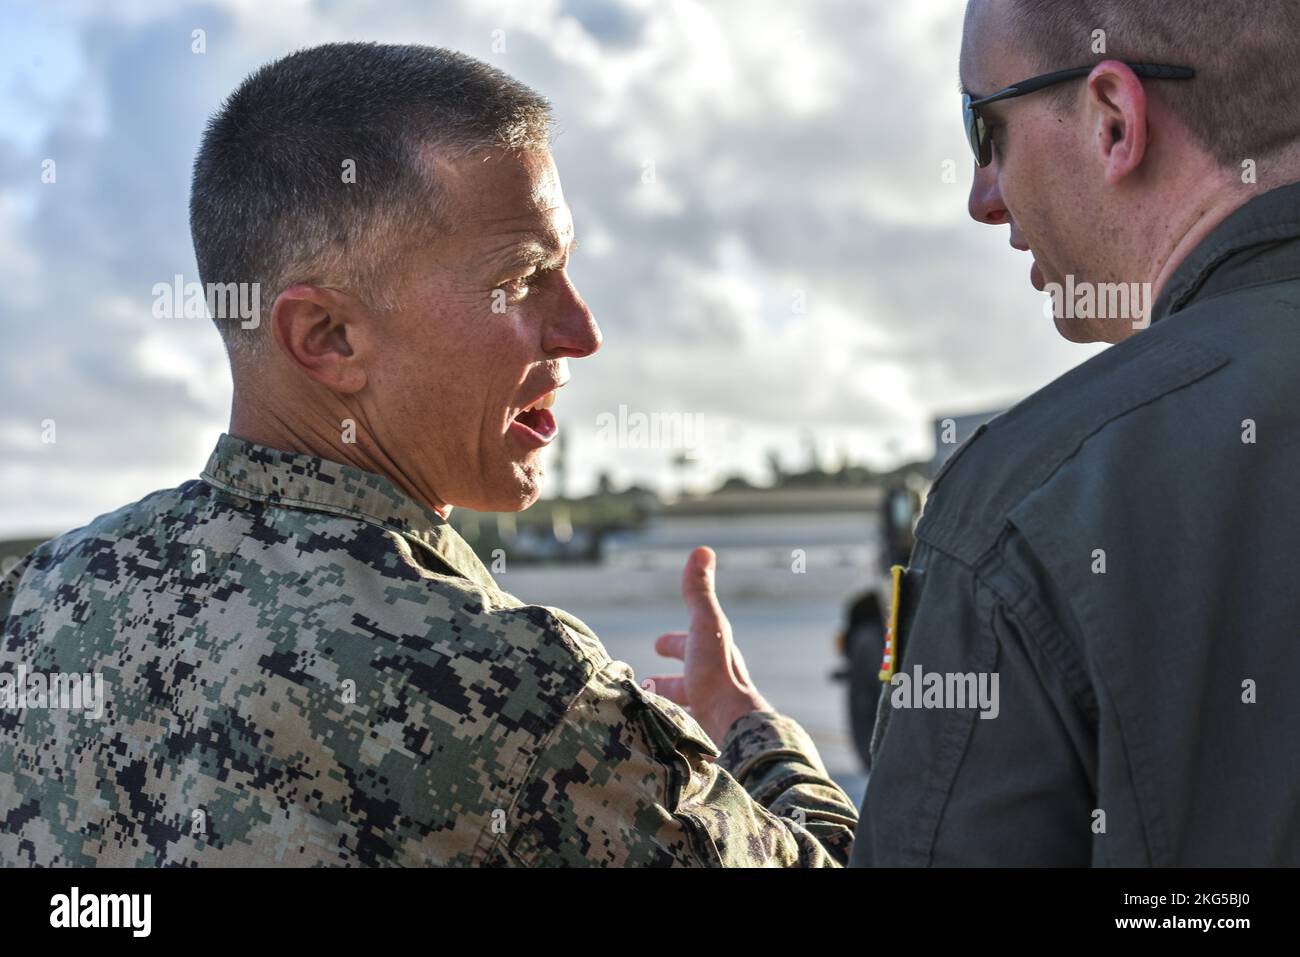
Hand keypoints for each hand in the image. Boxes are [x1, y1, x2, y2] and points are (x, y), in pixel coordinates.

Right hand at [646, 546, 771, 744]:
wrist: (732, 727)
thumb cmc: (716, 675)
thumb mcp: (705, 625)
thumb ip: (699, 593)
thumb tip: (702, 551)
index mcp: (715, 657)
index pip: (692, 645)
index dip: (674, 643)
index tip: (658, 644)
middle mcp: (716, 685)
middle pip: (689, 679)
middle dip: (669, 679)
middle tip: (648, 682)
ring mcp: (710, 713)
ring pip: (684, 708)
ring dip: (664, 704)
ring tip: (644, 710)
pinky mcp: (702, 738)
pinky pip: (679, 731)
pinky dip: (664, 727)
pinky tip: (652, 739)